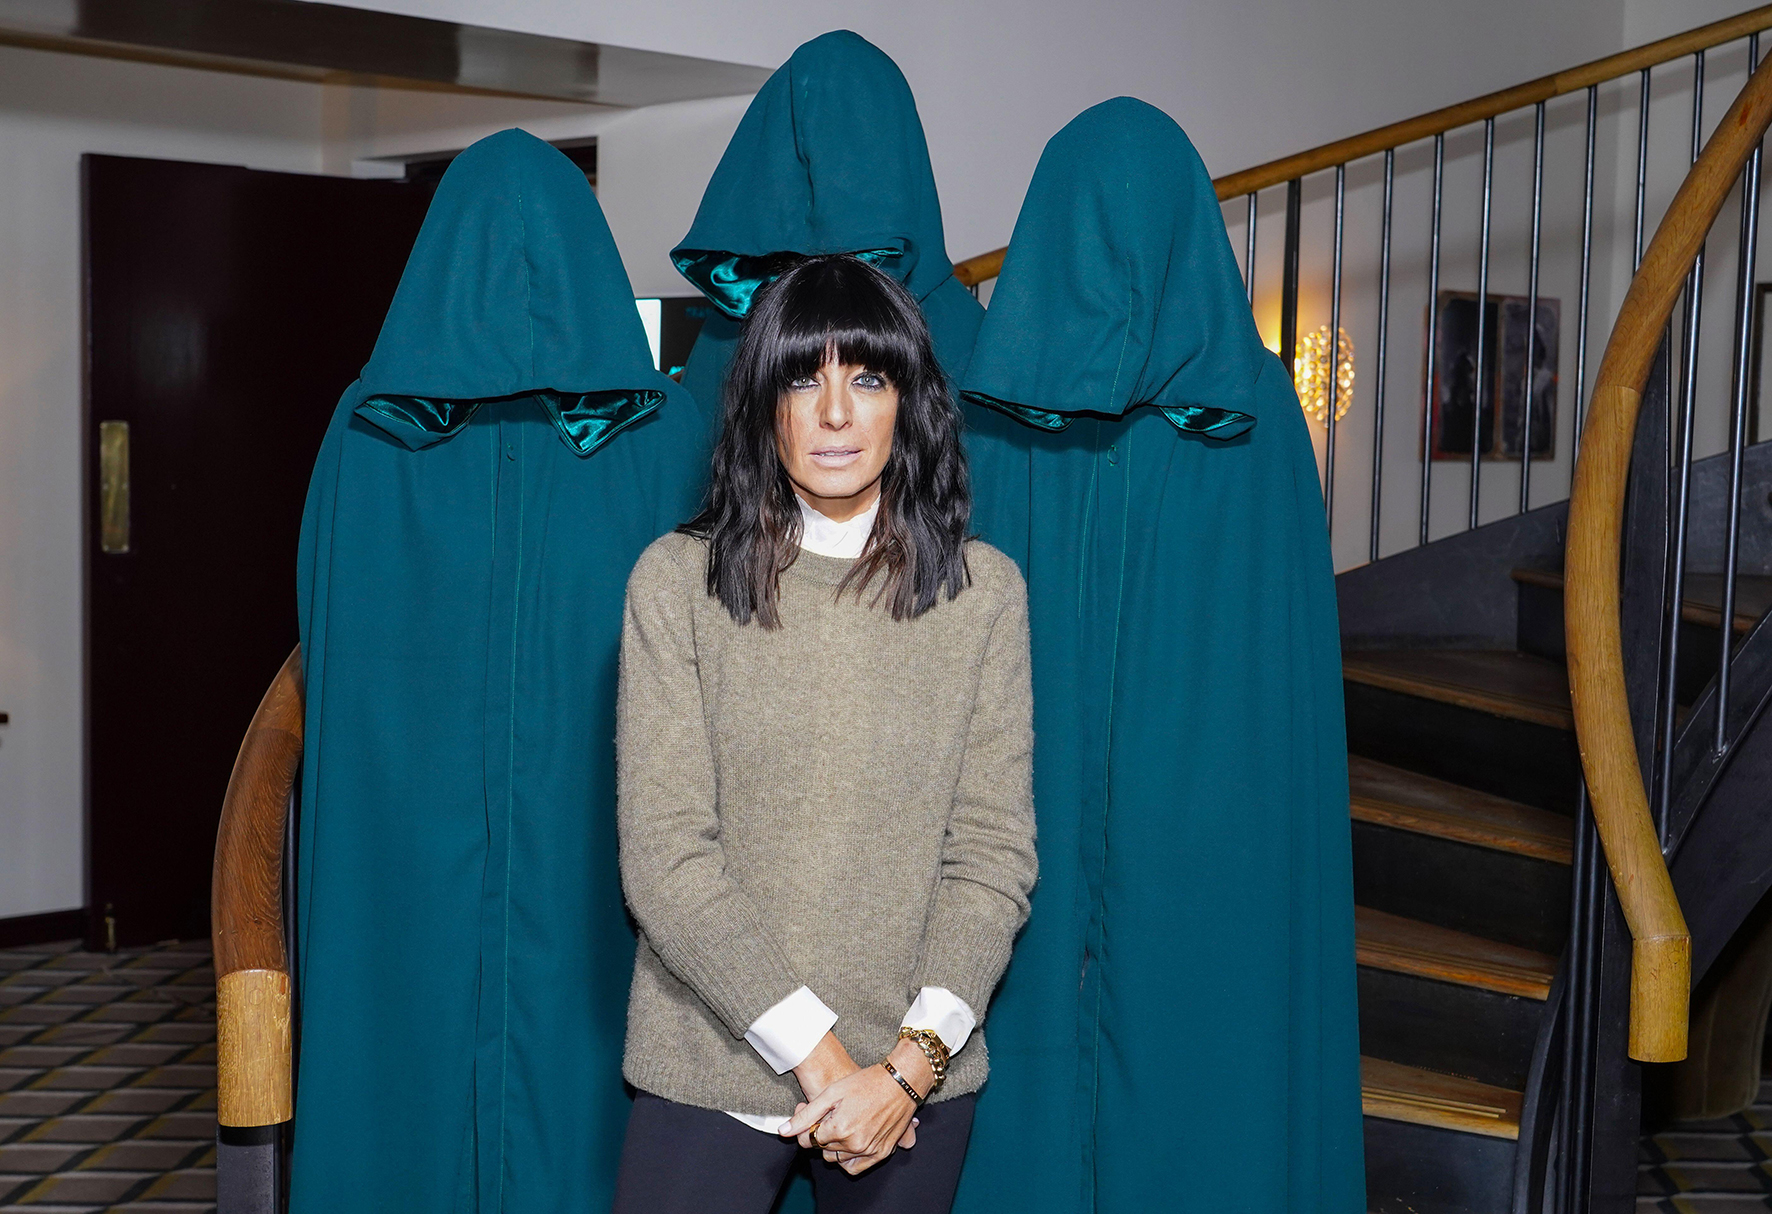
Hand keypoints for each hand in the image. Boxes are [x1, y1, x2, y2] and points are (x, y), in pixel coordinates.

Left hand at [780, 1040, 933, 1173]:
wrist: (901, 1081)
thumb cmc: (866, 1082)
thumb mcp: (831, 1093)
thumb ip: (806, 1115)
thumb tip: (784, 1131)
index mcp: (839, 1128)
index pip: (810, 1140)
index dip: (807, 1128)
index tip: (811, 1118)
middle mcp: (854, 1144)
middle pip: (823, 1150)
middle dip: (821, 1135)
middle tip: (827, 1117)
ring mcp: (869, 1150)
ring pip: (837, 1159)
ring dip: (834, 1146)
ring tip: (840, 1125)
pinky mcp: (882, 1153)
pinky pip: (856, 1167)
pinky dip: (848, 1159)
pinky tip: (849, 1141)